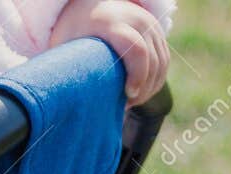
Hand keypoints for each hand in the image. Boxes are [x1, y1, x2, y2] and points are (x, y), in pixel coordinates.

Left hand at [50, 0, 169, 104]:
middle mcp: (134, 17)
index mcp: (109, 21)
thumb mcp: (66, 46)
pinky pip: (164, 59)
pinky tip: (141, 90)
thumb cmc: (72, 31)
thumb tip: (71, 106)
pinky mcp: (156, 29)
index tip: (127, 96)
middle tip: (127, 103)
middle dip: (144, 88)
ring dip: (151, 86)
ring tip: (132, 100)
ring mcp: (148, 21)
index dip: (137, 76)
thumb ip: (71, 69)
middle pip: (152, 59)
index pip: (136, 50)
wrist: (87, 5)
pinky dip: (156, 79)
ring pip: (162, 61)